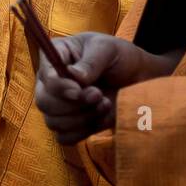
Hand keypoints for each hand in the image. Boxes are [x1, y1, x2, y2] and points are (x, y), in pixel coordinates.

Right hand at [35, 32, 180, 144]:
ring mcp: (59, 105)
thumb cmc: (120, 56)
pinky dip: (84, 132)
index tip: (80, 90)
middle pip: (44, 103)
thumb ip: (92, 61)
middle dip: (74, 105)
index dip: (60, 88)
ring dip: (83, 118)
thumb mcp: (107, 48)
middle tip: (99, 95)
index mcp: (55, 58)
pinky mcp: (72, 124)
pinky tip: (101, 118)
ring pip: (54, 123)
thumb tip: (75, 76)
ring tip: (106, 104)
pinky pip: (65, 137)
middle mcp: (51, 83)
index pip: (45, 78)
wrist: (140, 77)